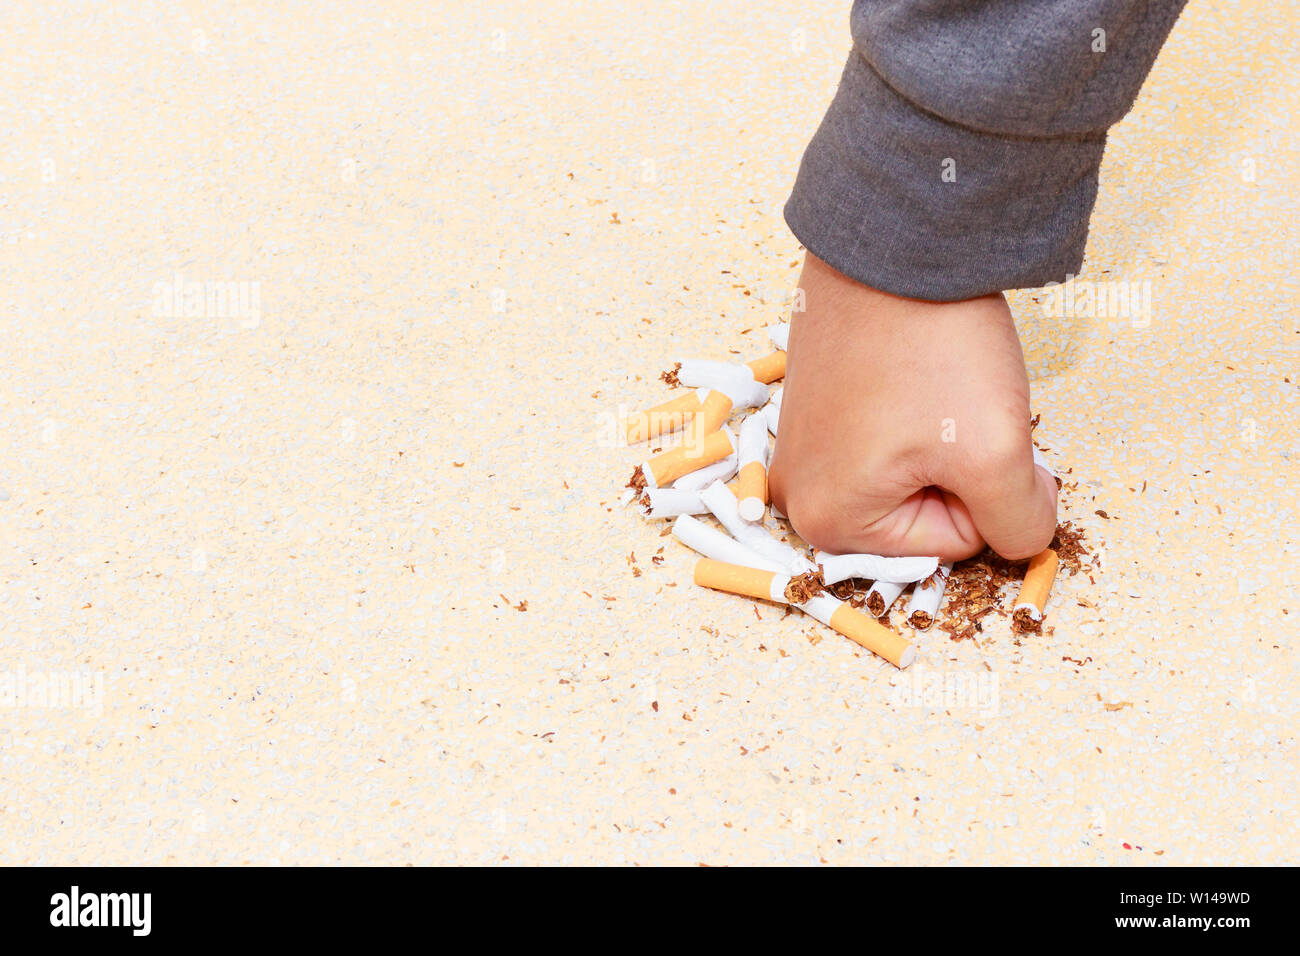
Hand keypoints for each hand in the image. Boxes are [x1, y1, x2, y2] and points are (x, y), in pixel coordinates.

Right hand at [768, 253, 1056, 560]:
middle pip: (923, 512)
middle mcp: (796, 491)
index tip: (974, 431)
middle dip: (959, 467)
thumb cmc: (931, 348)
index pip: (952, 541)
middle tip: (958, 407)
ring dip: (942, 438)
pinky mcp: (813, 403)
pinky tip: (915, 368)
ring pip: (911, 472)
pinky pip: (883, 435)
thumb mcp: (998, 455)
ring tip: (936, 384)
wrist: (893, 241)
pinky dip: (914, 409)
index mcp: (828, 521)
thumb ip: (1023, 524)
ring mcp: (800, 444)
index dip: (986, 490)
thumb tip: (1025, 533)